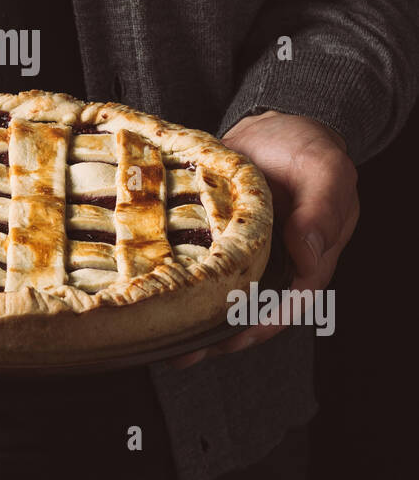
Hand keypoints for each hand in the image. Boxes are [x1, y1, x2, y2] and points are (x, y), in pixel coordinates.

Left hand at [171, 109, 358, 367]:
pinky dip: (182, 286)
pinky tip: (155, 298)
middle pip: (250, 312)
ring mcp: (244, 255)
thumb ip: (323, 209)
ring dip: (195, 321)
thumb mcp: (324, 170)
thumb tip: (310, 252)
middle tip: (182, 355)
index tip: (232, 339)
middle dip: (218, 337)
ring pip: (221, 298)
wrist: (273, 124)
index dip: (260, 325)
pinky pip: (201, 270)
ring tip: (161, 341)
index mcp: (309, 259)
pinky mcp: (217, 240)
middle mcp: (275, 265)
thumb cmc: (307, 146)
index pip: (288, 303)